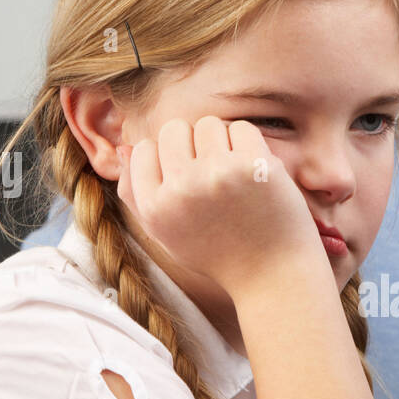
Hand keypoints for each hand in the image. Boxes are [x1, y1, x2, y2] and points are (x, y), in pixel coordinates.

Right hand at [116, 116, 322, 298]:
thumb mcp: (166, 235)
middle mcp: (181, 190)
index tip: (186, 177)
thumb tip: (125, 147)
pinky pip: (240, 128)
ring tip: (232, 174)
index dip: (165, 158)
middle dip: (191, 145)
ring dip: (221, 142)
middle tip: (211, 173)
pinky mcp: (252, 166)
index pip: (144, 149)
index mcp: (155, 209)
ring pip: (207, 125)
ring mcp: (217, 175)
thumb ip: (137, 195)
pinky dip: (248, 145)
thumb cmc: (218, 254)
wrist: (273, 274)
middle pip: (174, 129)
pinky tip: (253, 172)